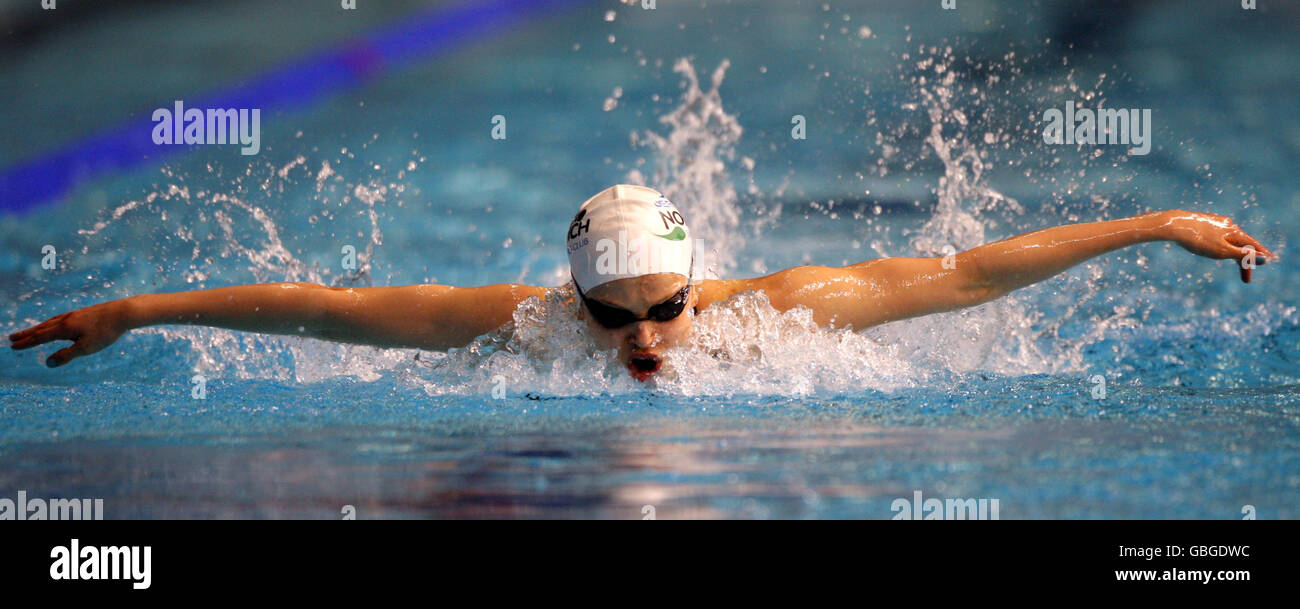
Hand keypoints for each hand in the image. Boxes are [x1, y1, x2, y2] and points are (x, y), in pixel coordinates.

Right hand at [8, 300, 131, 367]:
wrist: (124, 312)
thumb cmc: (106, 332)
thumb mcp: (87, 348)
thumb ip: (67, 355)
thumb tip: (48, 363)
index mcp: (64, 328)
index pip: (40, 337)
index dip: (26, 343)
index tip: (13, 346)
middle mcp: (66, 319)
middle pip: (42, 328)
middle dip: (27, 334)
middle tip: (11, 338)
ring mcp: (75, 314)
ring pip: (51, 322)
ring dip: (38, 328)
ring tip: (30, 332)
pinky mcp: (84, 313)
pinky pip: (61, 319)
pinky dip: (51, 323)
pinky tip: (56, 325)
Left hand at [1159, 210, 1275, 282]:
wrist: (1173, 225)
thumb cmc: (1198, 240)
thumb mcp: (1222, 252)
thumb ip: (1242, 255)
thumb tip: (1264, 259)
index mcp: (1234, 231)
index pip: (1252, 245)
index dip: (1261, 254)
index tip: (1270, 260)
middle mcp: (1227, 224)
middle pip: (1240, 244)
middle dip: (1244, 262)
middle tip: (1246, 280)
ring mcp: (1214, 222)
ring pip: (1229, 240)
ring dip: (1233, 254)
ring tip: (1234, 264)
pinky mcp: (1203, 223)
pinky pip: (1218, 237)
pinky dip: (1222, 246)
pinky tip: (1214, 247)